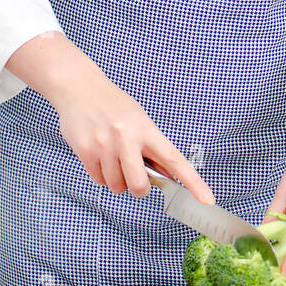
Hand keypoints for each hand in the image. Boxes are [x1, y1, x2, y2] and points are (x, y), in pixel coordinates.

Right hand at [49, 51, 214, 204]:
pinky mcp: (85, 151)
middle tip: (134, 175)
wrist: (79, 87)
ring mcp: (104, 146)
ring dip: (117, 179)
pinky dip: (101, 175)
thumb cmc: (112, 105)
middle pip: (140, 186)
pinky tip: (100, 156)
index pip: (175, 160)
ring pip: (117, 186)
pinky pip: (99, 180)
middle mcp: (126, 138)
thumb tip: (165, 177)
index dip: (193, 182)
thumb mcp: (139, 120)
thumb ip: (151, 147)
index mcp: (146, 129)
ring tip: (112, 157)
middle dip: (139, 188)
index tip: (206, 199)